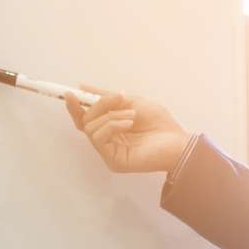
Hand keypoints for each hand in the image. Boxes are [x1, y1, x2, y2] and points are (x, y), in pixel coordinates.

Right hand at [64, 84, 190, 173]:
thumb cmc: (159, 122)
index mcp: (110, 128)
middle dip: (100, 105)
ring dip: (111, 115)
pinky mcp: (113, 161)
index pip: (85, 119)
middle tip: (120, 98)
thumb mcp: (130, 101)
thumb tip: (82, 87)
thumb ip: (106, 96)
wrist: (177, 140)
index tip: (71, 93)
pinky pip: (99, 138)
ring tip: (132, 116)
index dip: (76, 107)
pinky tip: (129, 124)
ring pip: (90, 128)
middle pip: (85, 121)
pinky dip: (112, 125)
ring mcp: (109, 152)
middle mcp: (107, 141)